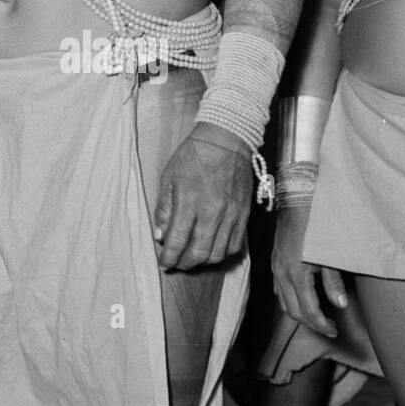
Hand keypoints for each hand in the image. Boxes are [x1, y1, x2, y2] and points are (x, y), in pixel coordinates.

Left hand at [154, 123, 252, 269]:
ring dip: (203, 261)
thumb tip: (160, 235)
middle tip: (176, 263)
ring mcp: (231, 215)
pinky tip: (212, 249)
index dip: (169, 258)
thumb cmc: (193, 156)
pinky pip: (235, 245)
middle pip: (199, 253)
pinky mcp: (244, 215)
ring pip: (218, 253)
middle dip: (184, 263)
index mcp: (189, 202)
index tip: (164, 263)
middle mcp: (212, 212)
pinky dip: (222, 253)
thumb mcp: (168, 178)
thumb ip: (164, 209)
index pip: (178, 241)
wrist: (226, 141)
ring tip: (192, 257)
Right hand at [271, 203, 347, 336]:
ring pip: (283, 302)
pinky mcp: (274, 261)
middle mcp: (281, 273)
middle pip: (293, 311)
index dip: (322, 324)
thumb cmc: (315, 226)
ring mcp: (275, 267)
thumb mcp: (329, 255)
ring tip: (318, 316)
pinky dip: (290, 300)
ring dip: (300, 313)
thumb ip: (333, 282)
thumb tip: (339, 305)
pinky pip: (278, 289)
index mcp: (296, 273)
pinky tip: (303, 298)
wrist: (296, 201)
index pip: (308, 310)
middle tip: (329, 327)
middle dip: (311, 323)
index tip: (334, 330)